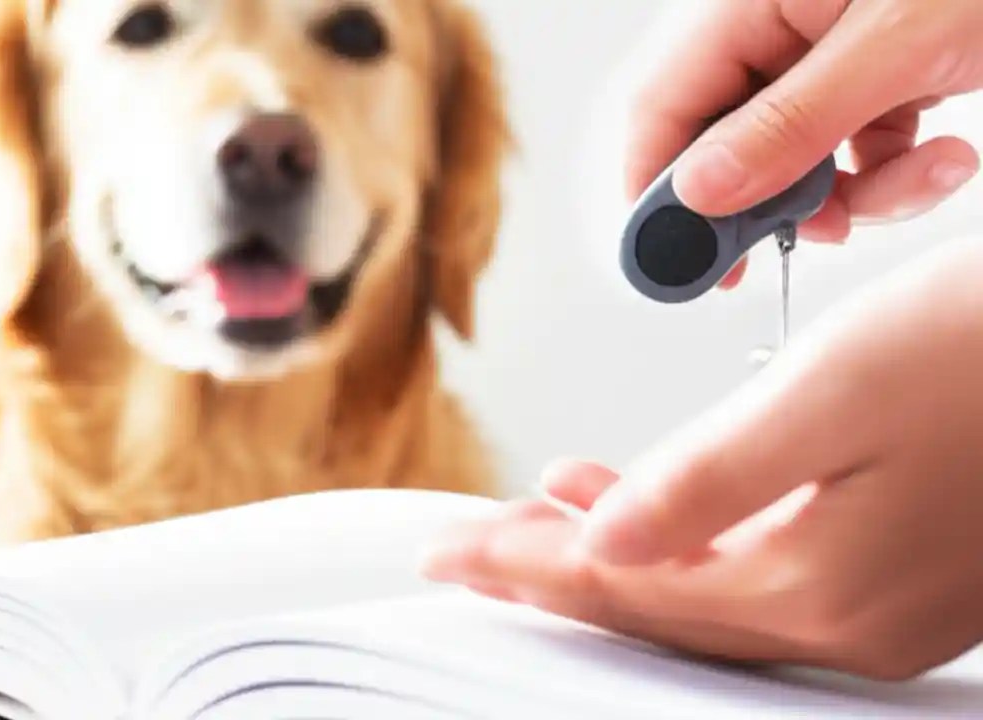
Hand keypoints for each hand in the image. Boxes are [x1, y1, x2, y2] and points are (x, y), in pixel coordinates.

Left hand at [421, 236, 982, 680]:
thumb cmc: (979, 352)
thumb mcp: (828, 396)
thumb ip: (706, 482)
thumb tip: (601, 543)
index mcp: (815, 585)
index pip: (622, 589)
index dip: (524, 565)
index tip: (448, 552)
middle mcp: (843, 621)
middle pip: (653, 607)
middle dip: (553, 568)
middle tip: (473, 542)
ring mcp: (874, 610)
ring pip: (700, 593)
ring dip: (615, 552)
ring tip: (540, 509)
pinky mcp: (892, 579)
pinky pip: (756, 575)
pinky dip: (685, 541)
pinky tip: (648, 502)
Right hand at [630, 0, 982, 287]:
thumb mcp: (899, 43)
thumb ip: (792, 123)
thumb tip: (701, 192)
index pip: (664, 106)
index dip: (658, 190)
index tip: (672, 264)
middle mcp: (780, 26)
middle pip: (724, 141)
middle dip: (771, 203)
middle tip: (795, 248)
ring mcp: (828, 54)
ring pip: (795, 161)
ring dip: (855, 196)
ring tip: (925, 177)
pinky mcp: (877, 78)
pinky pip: (853, 152)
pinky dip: (895, 175)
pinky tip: (944, 156)